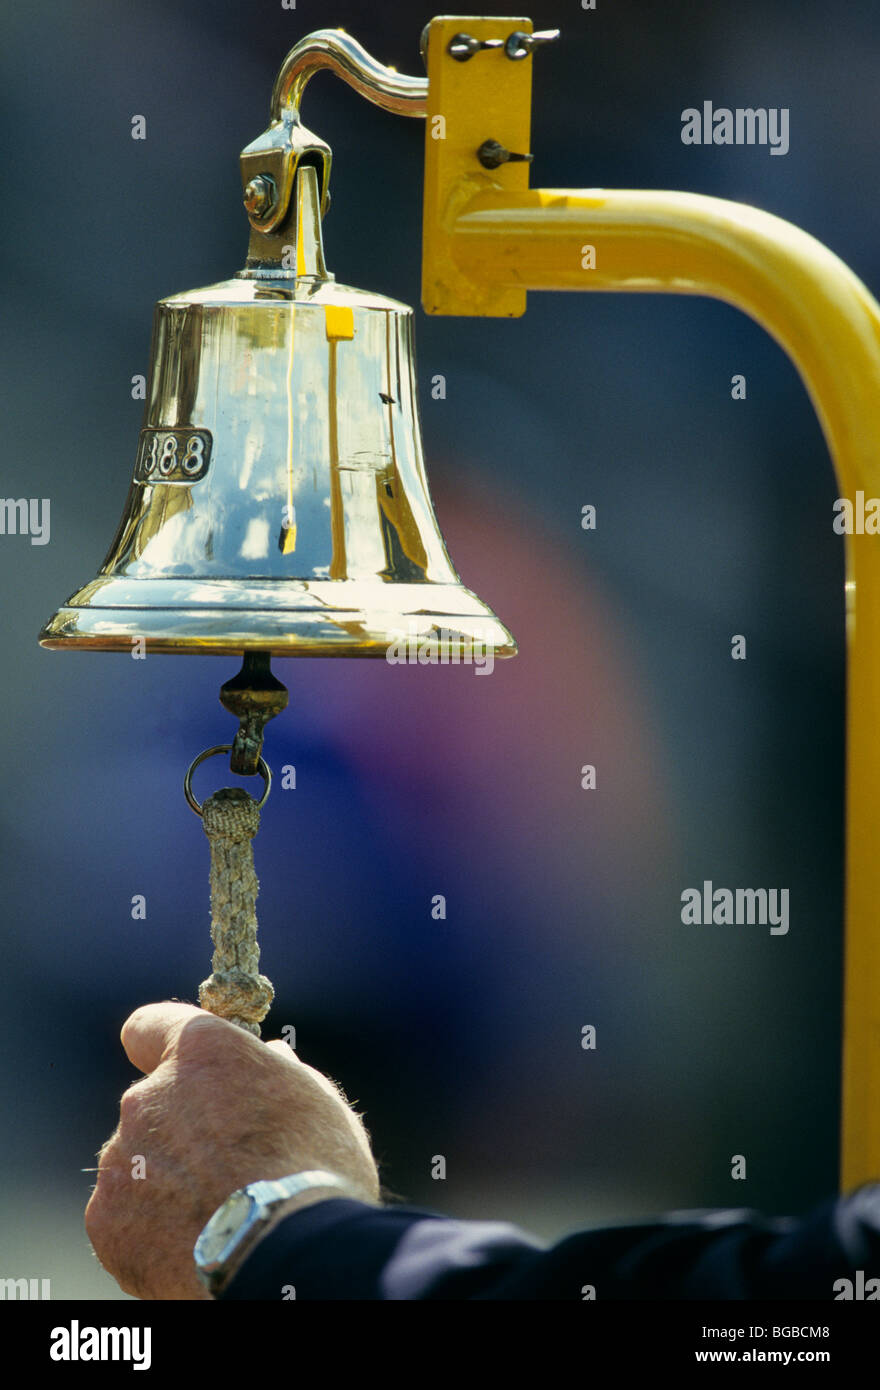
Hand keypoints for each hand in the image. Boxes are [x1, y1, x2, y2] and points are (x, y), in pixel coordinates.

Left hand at [84, 1001, 380, 1299]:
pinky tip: (191, 1242)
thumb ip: (275, 1071)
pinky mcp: (106, 1219)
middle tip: (224, 1164)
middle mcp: (147, 1095)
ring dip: (165, 1178)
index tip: (181, 1071)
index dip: (161, 1046)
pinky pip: (124, 1214)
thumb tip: (269, 1061)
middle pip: (151, 1102)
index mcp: (198, 1051)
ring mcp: (121, 1159)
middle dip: (179, 1126)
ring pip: (137, 1161)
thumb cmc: (313, 1168)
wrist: (287, 1255)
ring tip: (213, 1212)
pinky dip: (150, 1227)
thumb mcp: (314, 1098)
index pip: (148, 1027)